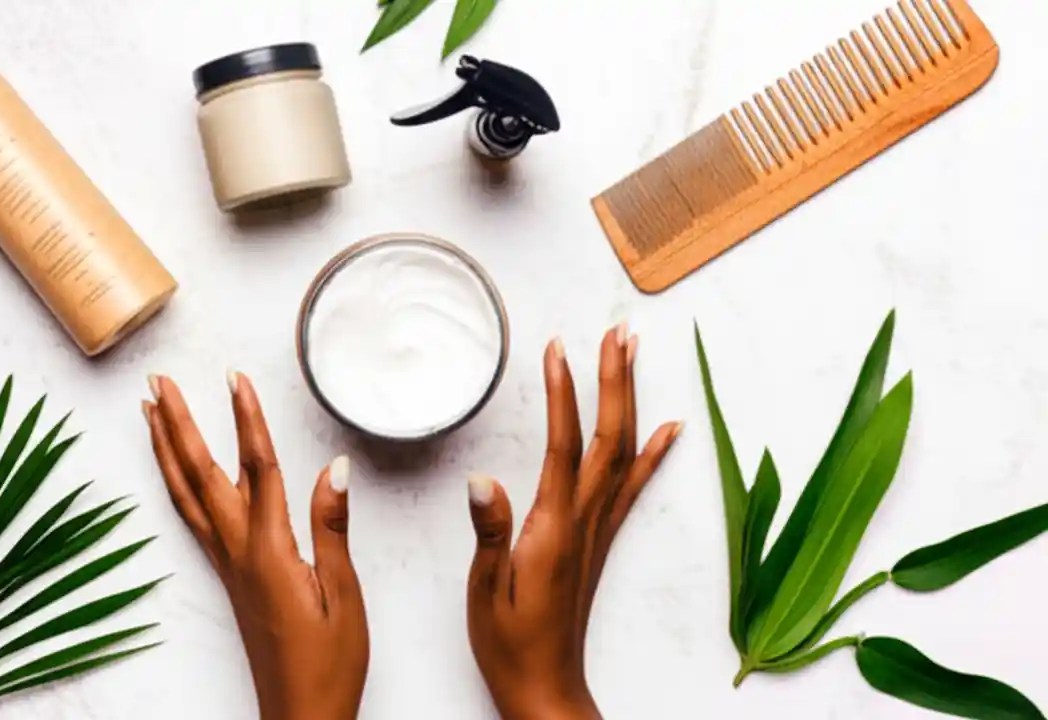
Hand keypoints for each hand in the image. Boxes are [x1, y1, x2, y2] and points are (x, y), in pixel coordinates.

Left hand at [143, 372, 368, 719]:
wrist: (300, 716)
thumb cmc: (329, 664)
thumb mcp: (344, 595)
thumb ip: (332, 528)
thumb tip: (334, 468)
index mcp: (270, 553)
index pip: (258, 469)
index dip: (247, 419)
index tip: (235, 378)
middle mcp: (238, 554)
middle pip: (202, 476)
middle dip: (180, 423)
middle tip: (158, 380)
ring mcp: (228, 566)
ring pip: (188, 496)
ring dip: (168, 449)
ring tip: (151, 411)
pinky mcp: (230, 579)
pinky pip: (195, 519)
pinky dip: (179, 486)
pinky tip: (178, 472)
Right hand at [466, 325, 680, 719]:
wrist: (546, 688)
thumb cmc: (510, 643)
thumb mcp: (485, 591)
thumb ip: (489, 534)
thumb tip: (483, 478)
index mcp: (553, 528)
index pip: (563, 446)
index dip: (564, 394)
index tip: (558, 348)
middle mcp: (585, 521)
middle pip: (609, 437)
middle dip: (615, 379)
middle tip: (616, 329)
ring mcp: (598, 529)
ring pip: (624, 452)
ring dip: (630, 399)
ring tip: (631, 354)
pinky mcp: (599, 539)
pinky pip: (633, 486)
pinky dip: (654, 452)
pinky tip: (669, 427)